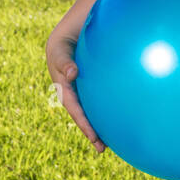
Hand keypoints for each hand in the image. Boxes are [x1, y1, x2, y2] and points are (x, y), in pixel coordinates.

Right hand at [45, 28, 105, 153]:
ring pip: (92, 109)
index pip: (75, 109)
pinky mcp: (93, 84)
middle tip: (102, 148)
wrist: (70, 31)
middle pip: (83, 115)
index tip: (93, 137)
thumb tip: (72, 74)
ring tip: (111, 139)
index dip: (83, 123)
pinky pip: (100, 98)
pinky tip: (120, 115)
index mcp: (63, 87)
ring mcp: (83, 88)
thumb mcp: (60, 49)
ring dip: (100, 123)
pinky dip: (107, 109)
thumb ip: (63, 61)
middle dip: (91, 132)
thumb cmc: (63, 41)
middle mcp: (73, 91)